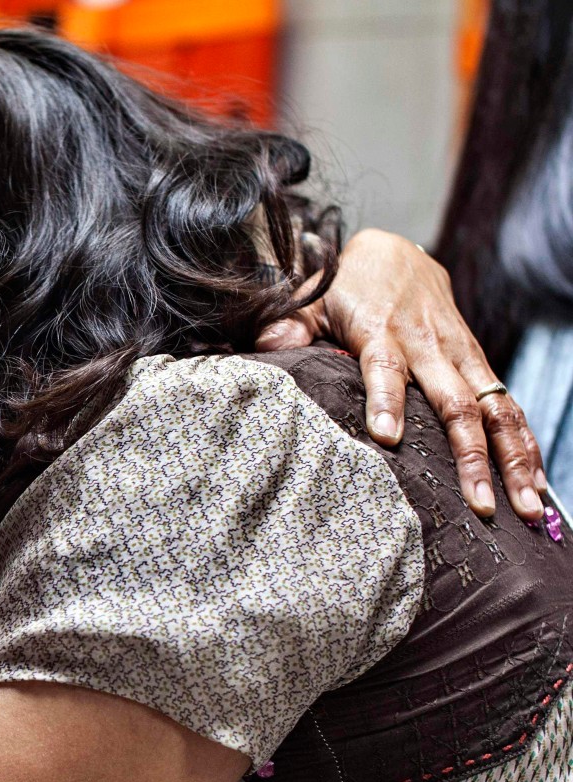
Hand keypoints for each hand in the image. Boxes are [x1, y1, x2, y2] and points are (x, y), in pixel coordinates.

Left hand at [258, 228, 545, 521]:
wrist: (394, 253)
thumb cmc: (345, 287)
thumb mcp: (312, 299)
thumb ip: (290, 325)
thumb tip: (269, 344)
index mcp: (382, 333)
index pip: (385, 368)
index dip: (387, 400)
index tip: (387, 437)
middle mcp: (429, 347)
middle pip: (455, 404)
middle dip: (470, 456)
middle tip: (478, 503)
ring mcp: (460, 356)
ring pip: (494, 410)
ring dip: (512, 459)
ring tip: (523, 506)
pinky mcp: (477, 363)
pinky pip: (507, 406)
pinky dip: (524, 444)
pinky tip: (534, 484)